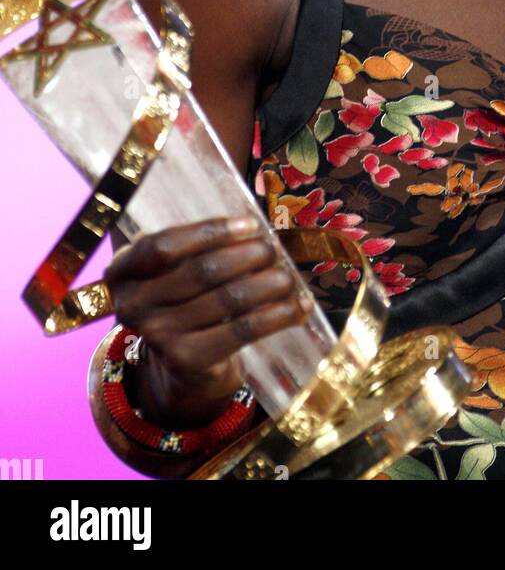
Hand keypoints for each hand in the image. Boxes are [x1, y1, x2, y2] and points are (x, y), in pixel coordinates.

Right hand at [104, 216, 311, 426]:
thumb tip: (258, 229)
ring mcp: (157, 335)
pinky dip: (277, 315)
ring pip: (227, 299)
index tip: (251, 224)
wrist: (182, 364)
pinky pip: (241, 330)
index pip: (164, 245)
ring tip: (290, 277)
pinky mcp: (186, 360)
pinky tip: (298, 307)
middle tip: (274, 250)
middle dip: (247, 256)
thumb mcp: (176, 269)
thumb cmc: (185, 298)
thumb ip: (201, 246)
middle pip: (202, 272)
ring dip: (269, 285)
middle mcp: (132, 304)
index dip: (210, 232)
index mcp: (123, 270)